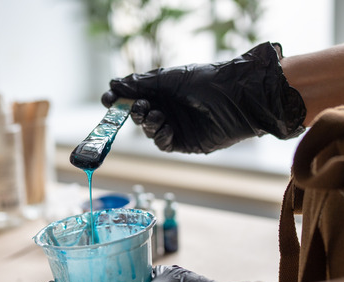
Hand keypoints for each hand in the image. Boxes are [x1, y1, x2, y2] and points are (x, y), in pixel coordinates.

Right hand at [101, 42, 305, 153]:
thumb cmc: (206, 81)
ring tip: (156, 114)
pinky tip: (166, 126)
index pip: (133, 95)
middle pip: (137, 114)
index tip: (107, 99)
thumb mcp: (169, 77)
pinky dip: (160, 136)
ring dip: (147, 123)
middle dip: (132, 111)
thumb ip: (141, 83)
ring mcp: (175, 125)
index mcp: (163, 89)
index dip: (119, 98)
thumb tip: (115, 83)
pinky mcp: (184, 143)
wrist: (235, 99)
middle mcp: (168, 107)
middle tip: (137, 107)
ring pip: (148, 130)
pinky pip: (162, 143)